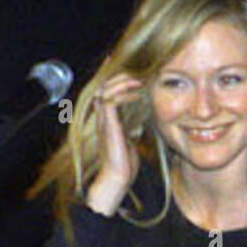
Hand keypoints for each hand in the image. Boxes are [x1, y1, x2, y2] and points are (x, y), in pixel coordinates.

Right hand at [85, 73, 143, 214]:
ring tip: (137, 79)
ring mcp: (103, 119)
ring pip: (105, 89)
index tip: (131, 69)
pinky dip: (123, 93)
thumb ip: (134, 125)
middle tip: (137, 71)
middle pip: (104, 85)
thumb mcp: (131, 138)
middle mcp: (102, 116)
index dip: (116, 78)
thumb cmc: (125, 163)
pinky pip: (111, 100)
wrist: (117, 178)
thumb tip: (144, 115)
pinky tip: (137, 92)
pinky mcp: (108, 124)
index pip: (108, 91)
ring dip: (121, 81)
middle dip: (119, 75)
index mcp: (107, 119)